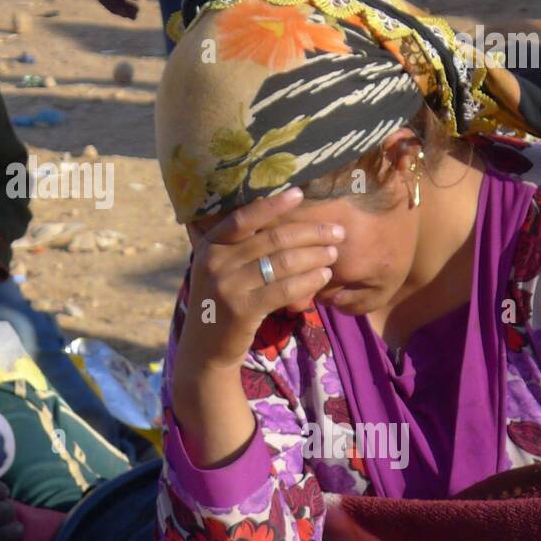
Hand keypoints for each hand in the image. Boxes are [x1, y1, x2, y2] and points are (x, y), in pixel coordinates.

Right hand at [178, 189, 344, 373]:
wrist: (205, 347)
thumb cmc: (221, 302)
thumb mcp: (219, 269)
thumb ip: (239, 246)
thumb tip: (279, 218)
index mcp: (209, 245)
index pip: (245, 218)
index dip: (273, 204)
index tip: (300, 193)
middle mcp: (214, 262)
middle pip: (272, 239)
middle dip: (309, 233)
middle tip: (335, 231)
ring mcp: (227, 286)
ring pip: (283, 263)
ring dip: (314, 255)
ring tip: (333, 253)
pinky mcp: (243, 309)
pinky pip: (285, 289)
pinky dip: (309, 280)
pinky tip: (323, 276)